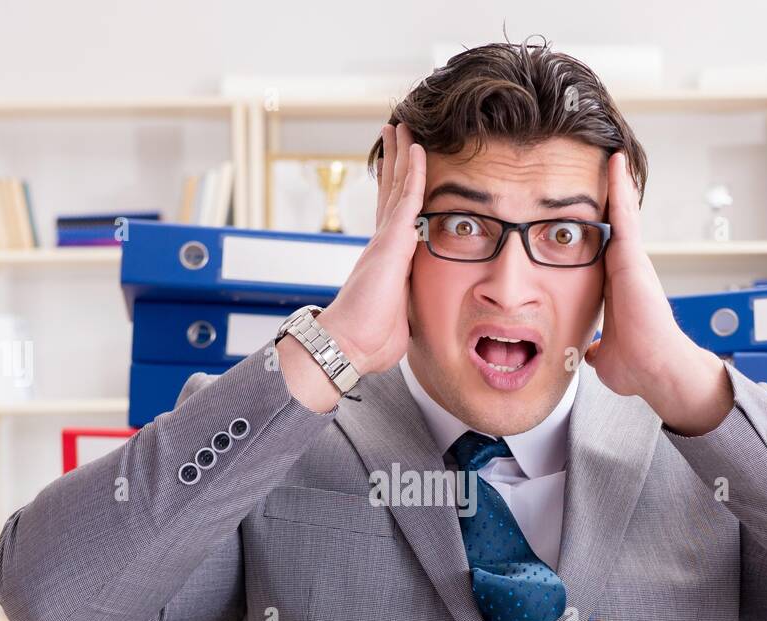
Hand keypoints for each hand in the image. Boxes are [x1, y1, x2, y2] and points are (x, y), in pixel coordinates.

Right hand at [315, 122, 425, 377]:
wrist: (348, 346)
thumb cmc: (368, 343)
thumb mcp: (397, 322)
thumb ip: (405, 309)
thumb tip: (409, 320)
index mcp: (384, 262)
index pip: (392, 218)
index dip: (395, 192)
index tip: (396, 171)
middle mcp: (383, 245)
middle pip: (391, 193)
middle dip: (394, 162)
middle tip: (395, 134)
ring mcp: (386, 240)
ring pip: (397, 187)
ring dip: (402, 155)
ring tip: (401, 127)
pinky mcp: (391, 241)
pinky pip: (408, 198)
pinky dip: (415, 171)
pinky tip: (419, 148)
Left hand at [584, 151, 732, 435]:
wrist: (655, 372)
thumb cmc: (637, 366)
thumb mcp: (604, 355)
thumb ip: (595, 348)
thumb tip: (589, 353)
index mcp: (616, 287)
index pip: (601, 248)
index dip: (593, 225)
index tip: (585, 206)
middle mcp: (626, 269)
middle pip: (612, 223)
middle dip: (606, 194)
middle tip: (601, 162)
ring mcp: (632, 261)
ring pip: (621, 213)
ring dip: (614, 183)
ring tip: (609, 151)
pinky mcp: (634, 258)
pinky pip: (624, 216)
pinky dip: (618, 189)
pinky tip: (614, 163)